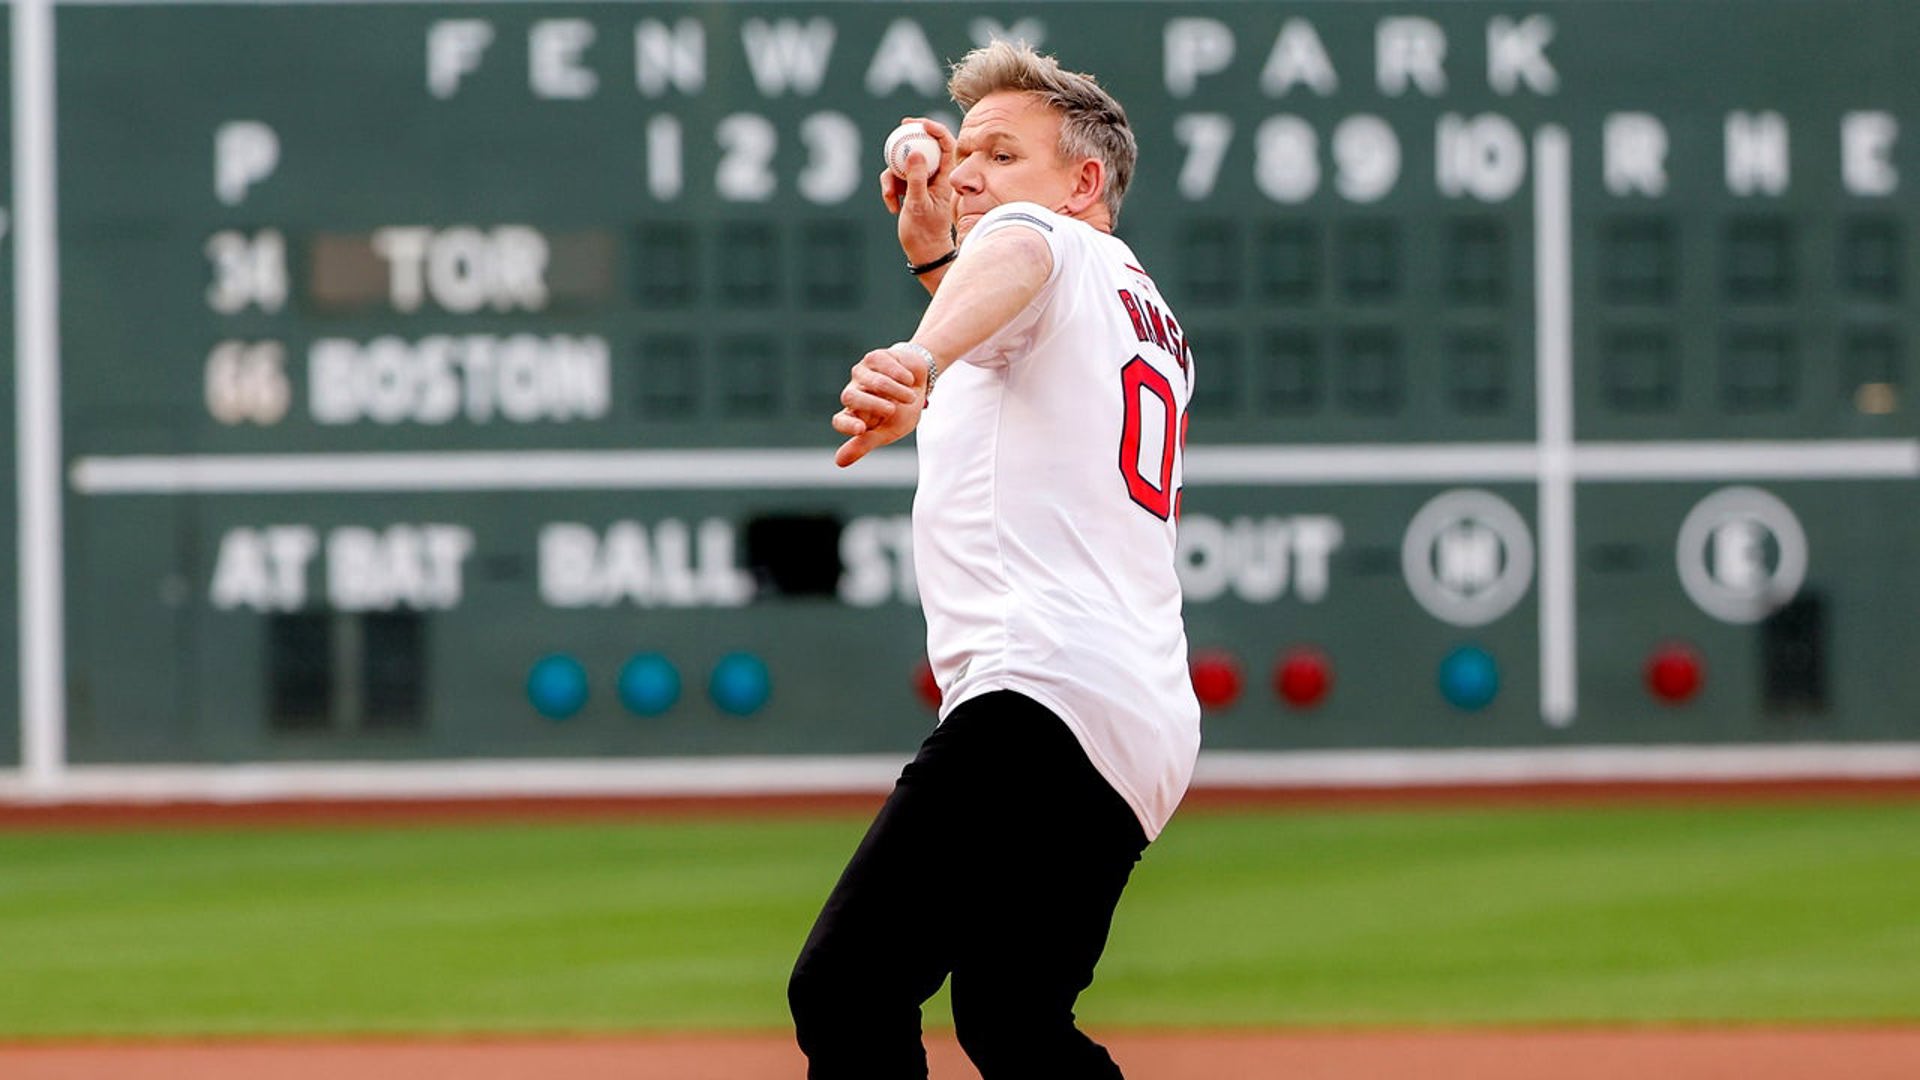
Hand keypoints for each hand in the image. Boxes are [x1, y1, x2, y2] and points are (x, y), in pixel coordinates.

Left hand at [833, 346, 927, 467]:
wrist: (921, 383)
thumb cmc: (903, 410)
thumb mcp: (887, 432)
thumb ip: (864, 444)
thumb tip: (839, 462)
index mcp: (855, 415)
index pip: (840, 421)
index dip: (847, 426)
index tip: (862, 429)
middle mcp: (854, 393)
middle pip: (849, 396)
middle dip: (873, 404)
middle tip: (892, 410)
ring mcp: (862, 373)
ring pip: (872, 381)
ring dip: (896, 391)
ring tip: (910, 398)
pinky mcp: (874, 357)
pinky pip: (884, 365)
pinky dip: (900, 375)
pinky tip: (909, 380)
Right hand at [879, 116, 956, 265]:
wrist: (923, 252)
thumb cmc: (926, 231)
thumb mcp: (919, 204)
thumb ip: (916, 178)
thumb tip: (914, 152)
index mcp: (945, 176)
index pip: (945, 144)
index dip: (934, 128)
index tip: (919, 124)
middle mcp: (934, 176)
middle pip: (925, 146)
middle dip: (912, 135)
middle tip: (902, 125)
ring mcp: (921, 182)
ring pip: (904, 164)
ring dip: (892, 177)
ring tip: (891, 198)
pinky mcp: (909, 189)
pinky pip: (895, 178)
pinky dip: (889, 190)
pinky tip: (891, 207)